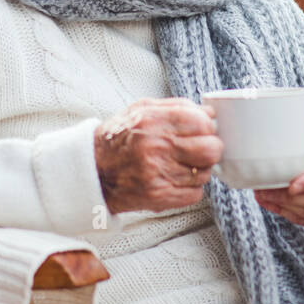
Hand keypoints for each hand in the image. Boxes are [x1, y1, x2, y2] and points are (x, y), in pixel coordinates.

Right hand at [94, 97, 222, 213]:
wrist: (93, 170)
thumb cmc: (120, 137)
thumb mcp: (142, 109)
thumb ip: (177, 107)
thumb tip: (210, 114)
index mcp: (152, 121)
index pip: (202, 123)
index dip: (207, 127)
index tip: (202, 130)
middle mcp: (156, 147)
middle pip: (211, 149)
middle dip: (211, 148)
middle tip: (200, 149)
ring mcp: (158, 174)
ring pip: (204, 173)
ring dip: (198, 169)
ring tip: (181, 165)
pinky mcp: (159, 196)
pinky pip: (195, 194)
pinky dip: (190, 188)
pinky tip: (175, 179)